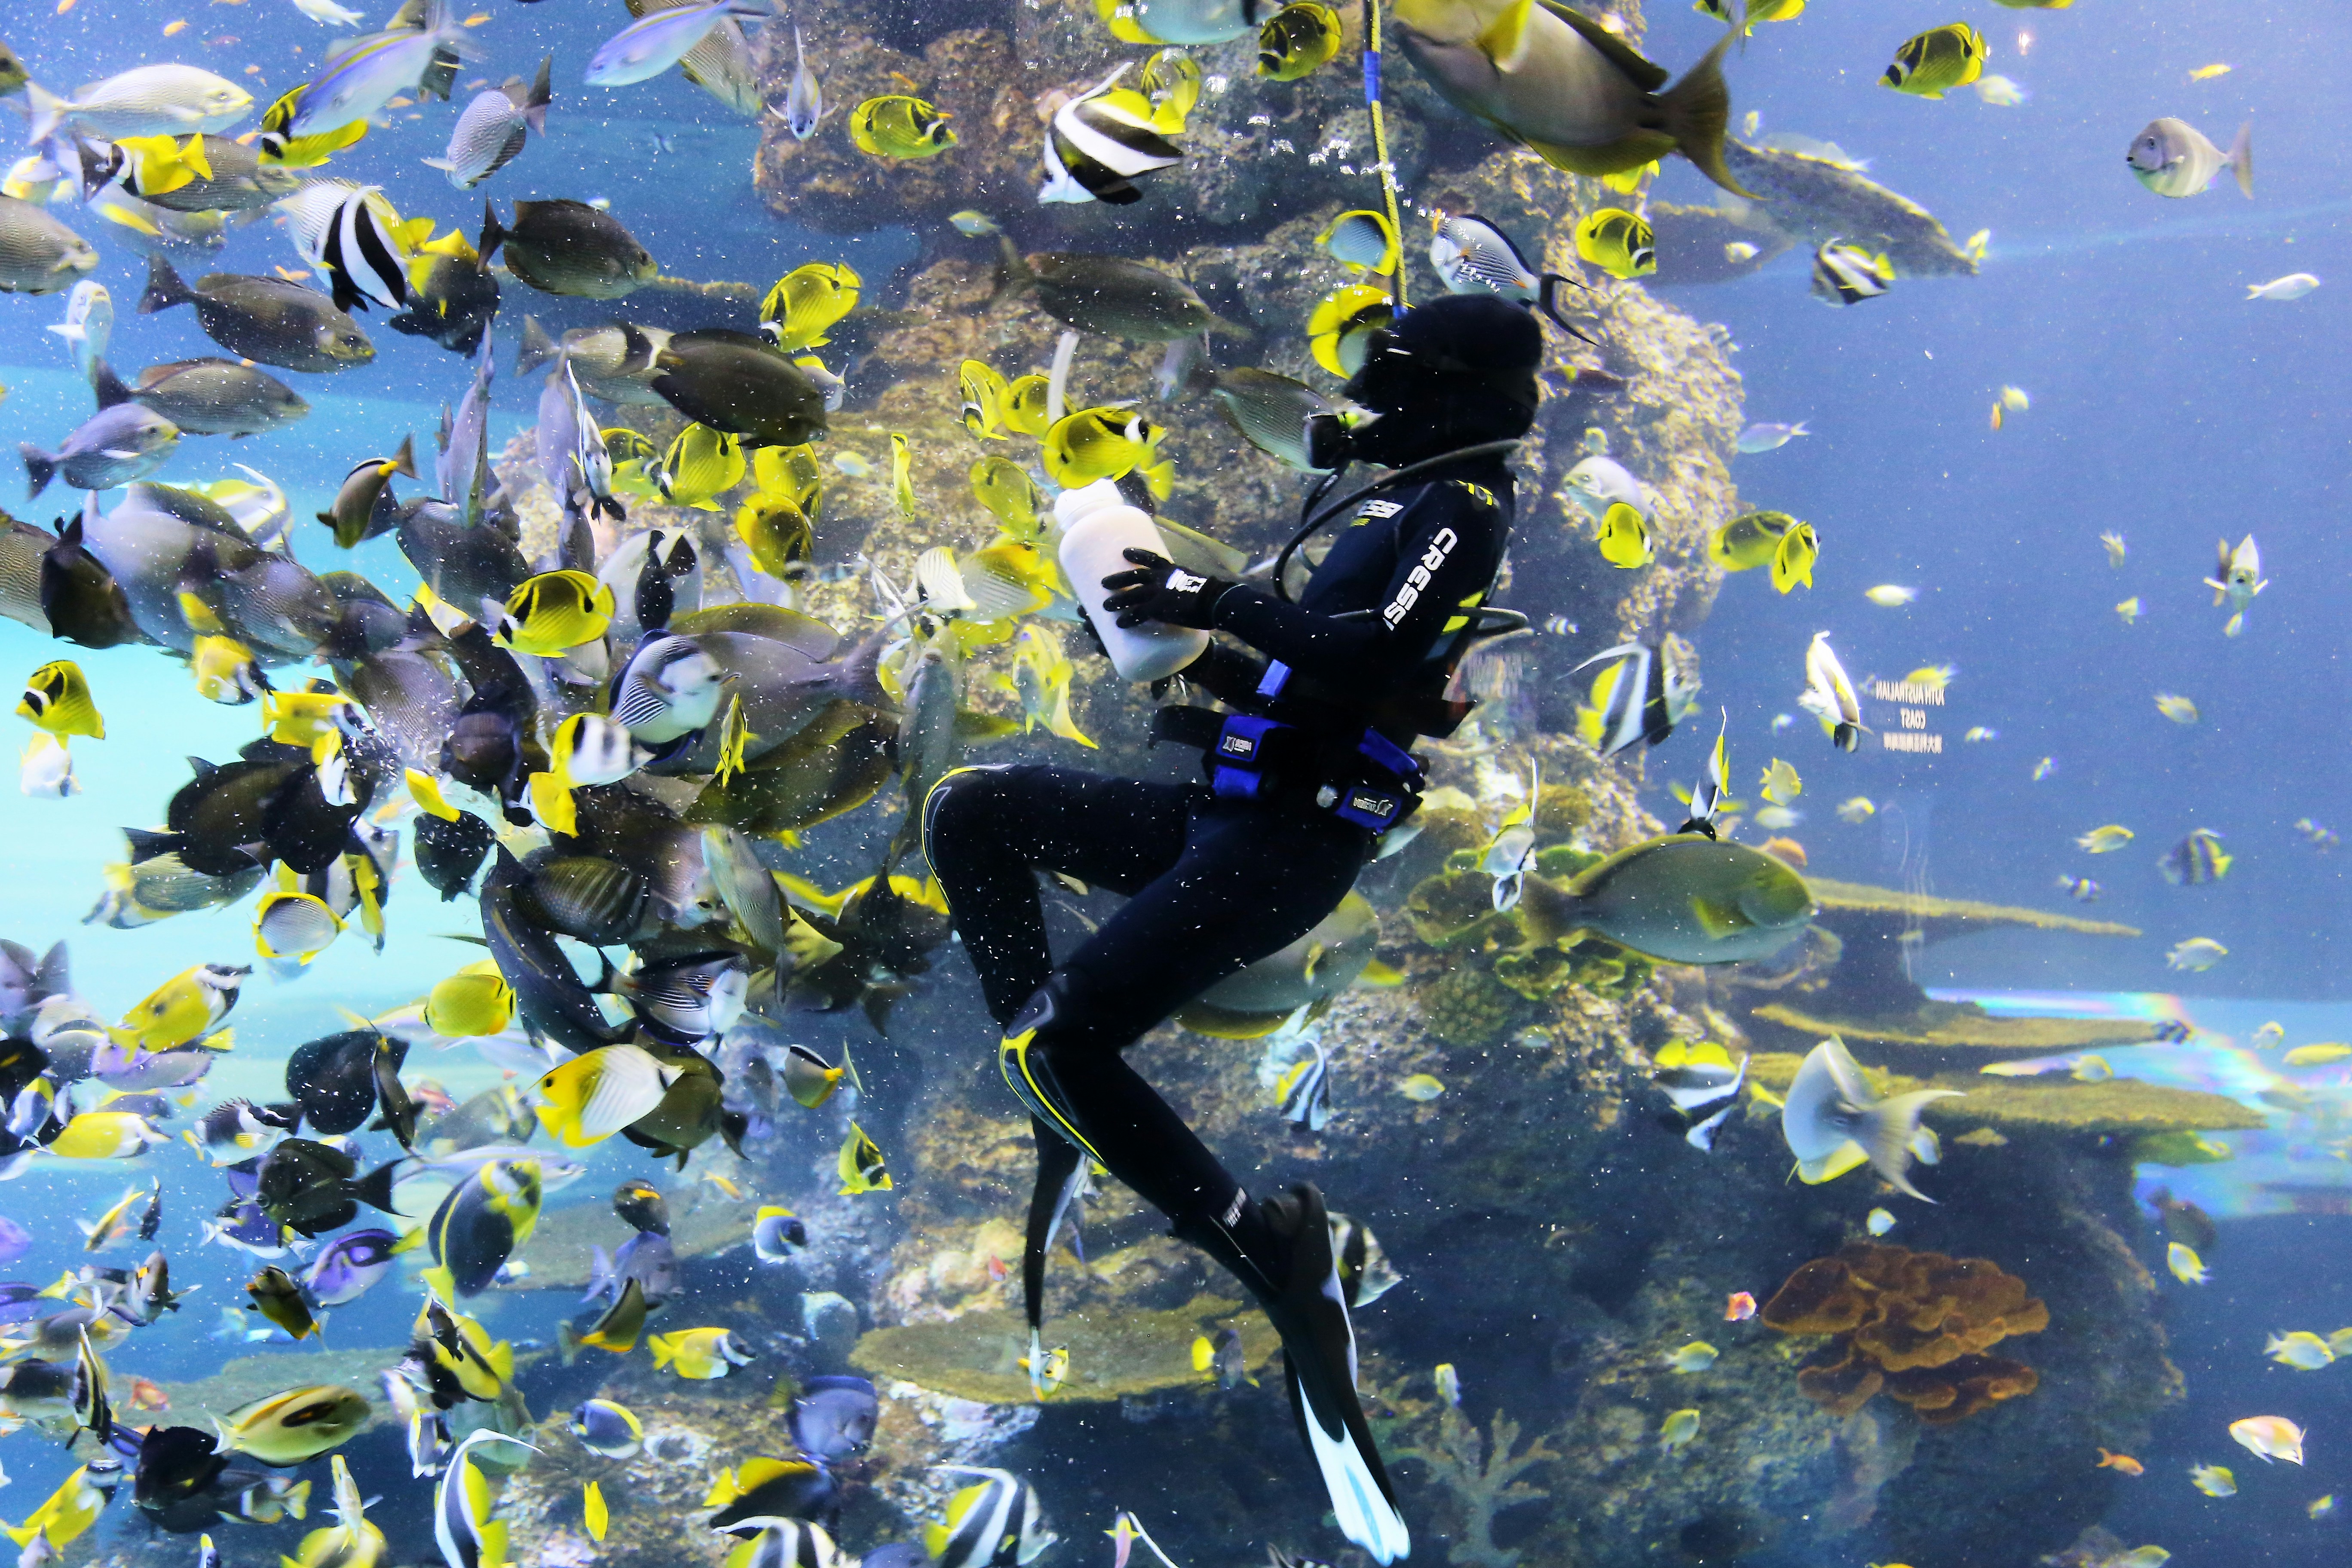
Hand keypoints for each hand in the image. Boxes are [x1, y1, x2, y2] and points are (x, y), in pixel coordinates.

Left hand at [1100, 548, 1233, 629]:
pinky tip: (1118, 624)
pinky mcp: (1158, 608)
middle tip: (1104, 582)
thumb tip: (1186, 597)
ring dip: (1117, 600)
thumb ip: (1186, 588)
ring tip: (1105, 606)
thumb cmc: (1212, 596)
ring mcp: (1158, 592)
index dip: (1137, 554)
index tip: (1124, 552)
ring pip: (1131, 594)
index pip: (1151, 558)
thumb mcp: (1196, 584)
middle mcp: (1162, 578)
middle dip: (1118, 579)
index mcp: (1172, 570)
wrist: (1215, 601)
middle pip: (1134, 575)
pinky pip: (1138, 614)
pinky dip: (1127, 619)